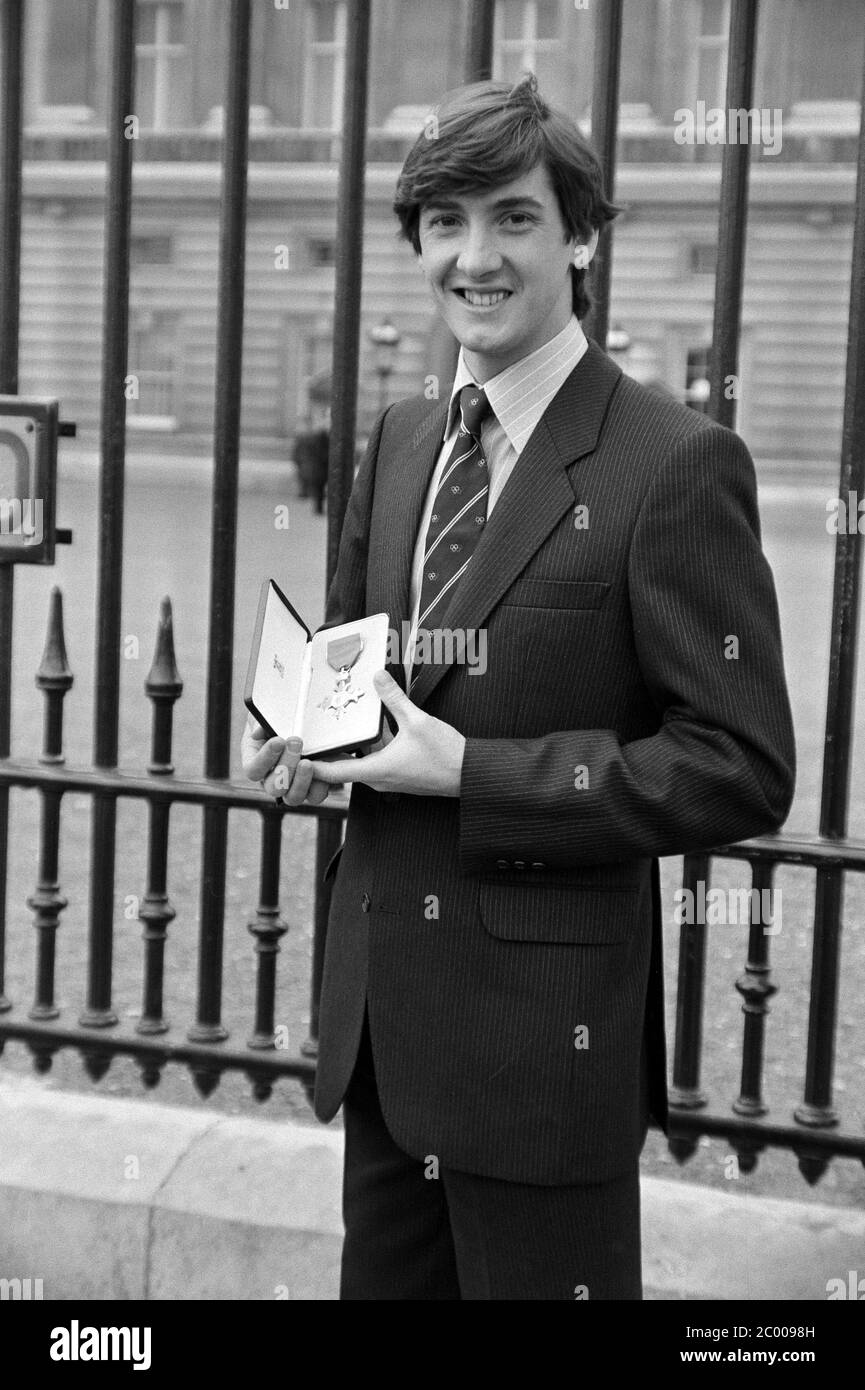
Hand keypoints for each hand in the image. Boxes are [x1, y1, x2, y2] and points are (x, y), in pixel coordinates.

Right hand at [240, 714, 339, 806]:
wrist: (299, 722)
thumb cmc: (277, 720)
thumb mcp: (265, 715)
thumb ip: (260, 722)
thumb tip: (258, 733)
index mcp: (255, 763)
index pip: (253, 770)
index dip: (264, 758)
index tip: (278, 741)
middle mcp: (271, 780)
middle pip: (274, 787)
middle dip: (285, 766)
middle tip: (296, 742)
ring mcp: (291, 787)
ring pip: (293, 797)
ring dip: (301, 780)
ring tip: (308, 761)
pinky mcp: (311, 788)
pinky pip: (316, 796)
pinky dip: (321, 785)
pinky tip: (324, 767)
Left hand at [308, 670, 465, 795]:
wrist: (470, 775)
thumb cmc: (446, 756)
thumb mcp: (418, 722)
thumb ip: (394, 699)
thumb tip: (378, 677)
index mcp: (377, 770)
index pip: (332, 772)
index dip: (309, 764)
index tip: (293, 755)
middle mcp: (378, 779)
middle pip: (341, 767)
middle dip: (324, 752)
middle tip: (308, 733)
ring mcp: (388, 778)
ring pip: (357, 763)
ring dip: (346, 748)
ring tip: (332, 727)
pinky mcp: (397, 774)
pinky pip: (373, 761)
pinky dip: (365, 748)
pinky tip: (368, 729)